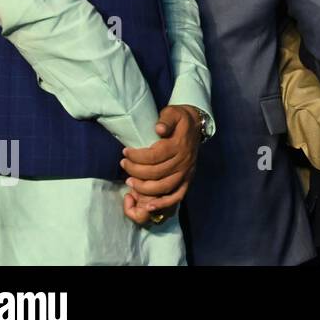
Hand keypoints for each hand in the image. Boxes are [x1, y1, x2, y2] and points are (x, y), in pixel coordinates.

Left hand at [121, 104, 202, 223]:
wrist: (196, 126)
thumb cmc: (179, 120)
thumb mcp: (173, 113)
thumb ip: (166, 119)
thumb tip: (158, 129)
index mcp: (179, 145)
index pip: (154, 156)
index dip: (136, 156)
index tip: (125, 152)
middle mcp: (183, 161)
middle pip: (155, 173)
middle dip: (135, 170)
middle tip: (123, 165)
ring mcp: (186, 172)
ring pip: (163, 187)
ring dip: (144, 188)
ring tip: (129, 182)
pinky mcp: (187, 180)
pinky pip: (177, 196)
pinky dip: (163, 203)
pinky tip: (149, 206)